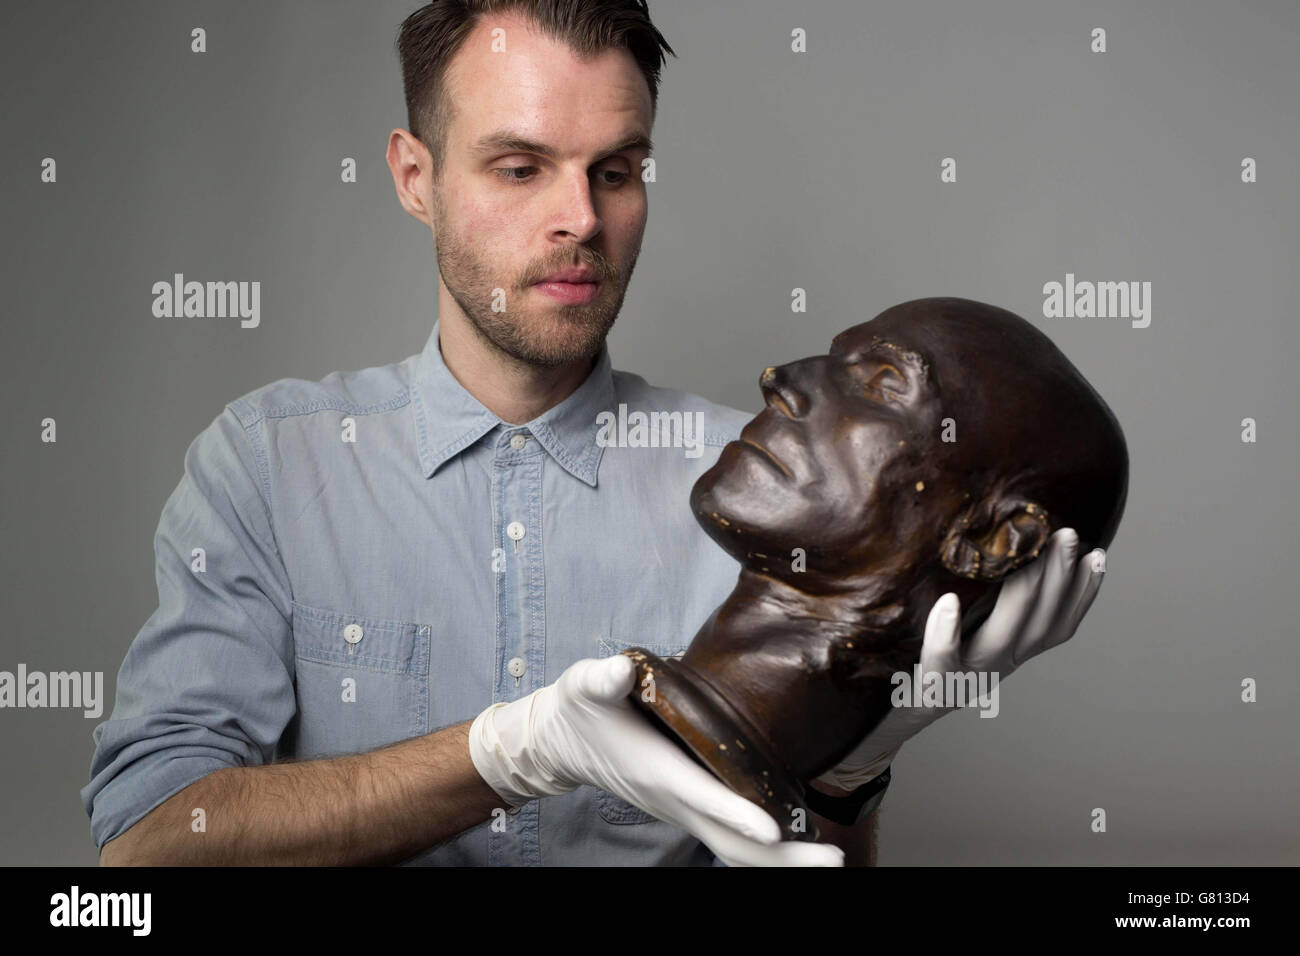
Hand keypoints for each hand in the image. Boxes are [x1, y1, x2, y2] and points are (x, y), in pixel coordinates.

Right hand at [468, 653, 843, 865]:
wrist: (562, 745)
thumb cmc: (580, 711)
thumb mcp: (584, 685)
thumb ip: (602, 678)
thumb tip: (620, 669)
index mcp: (656, 771)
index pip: (702, 796)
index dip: (737, 814)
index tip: (774, 828)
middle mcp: (675, 800)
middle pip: (733, 844)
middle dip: (784, 857)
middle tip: (833, 857)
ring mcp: (685, 810)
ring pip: (737, 848)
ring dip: (784, 858)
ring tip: (830, 857)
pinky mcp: (692, 807)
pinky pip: (733, 839)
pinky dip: (770, 848)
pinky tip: (802, 840)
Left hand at [816, 527, 1106, 789]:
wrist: (887, 721)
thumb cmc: (922, 662)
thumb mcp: (963, 628)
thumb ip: (983, 599)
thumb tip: (995, 545)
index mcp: (1009, 654)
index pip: (1058, 625)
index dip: (1082, 594)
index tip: (1098, 555)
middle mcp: (996, 667)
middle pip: (1039, 624)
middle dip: (1058, 578)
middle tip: (1065, 535)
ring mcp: (966, 679)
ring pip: (1004, 638)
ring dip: (1020, 594)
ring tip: (1025, 555)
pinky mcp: (930, 688)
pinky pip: (941, 661)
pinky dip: (945, 632)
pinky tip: (949, 603)